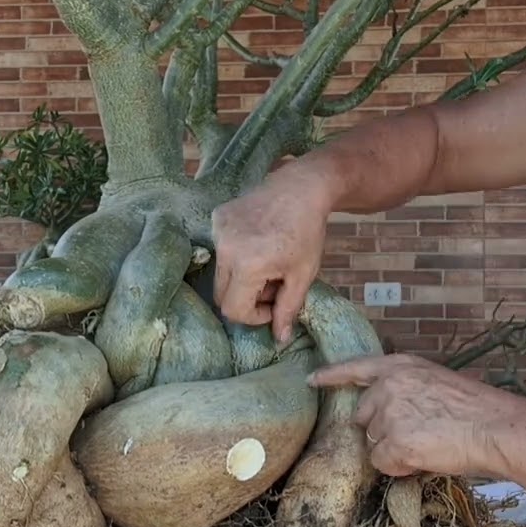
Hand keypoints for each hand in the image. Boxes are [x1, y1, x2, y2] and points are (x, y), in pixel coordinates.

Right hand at [210, 171, 332, 343]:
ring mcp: (218, 231)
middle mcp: (226, 248)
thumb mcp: (303, 275)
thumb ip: (288, 309)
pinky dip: (238, 255)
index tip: (274, 305)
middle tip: (273, 284)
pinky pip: (221, 250)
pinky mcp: (217, 218)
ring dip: (242, 278)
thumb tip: (279, 339)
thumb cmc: (308, 232)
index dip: (254, 316)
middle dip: (247, 298)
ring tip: (268, 263)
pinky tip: (260, 242)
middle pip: (222, 295)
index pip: (234, 310)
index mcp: (247, 265)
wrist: (303, 186)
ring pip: (221, 273)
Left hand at [307, 354, 520, 477]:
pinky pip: (383, 464)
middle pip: (363, 417)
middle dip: (382, 430)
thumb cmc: (476, 408)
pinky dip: (400, 467)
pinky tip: (425, 457)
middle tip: (419, 433)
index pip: (355, 368)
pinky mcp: (393, 442)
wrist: (495, 427)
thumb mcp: (436, 381)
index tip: (311, 380)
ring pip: (374, 443)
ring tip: (429, 443)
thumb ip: (408, 389)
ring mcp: (388, 413)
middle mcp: (387, 386)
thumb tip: (392, 411)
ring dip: (395, 450)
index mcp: (399, 367)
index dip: (331, 376)